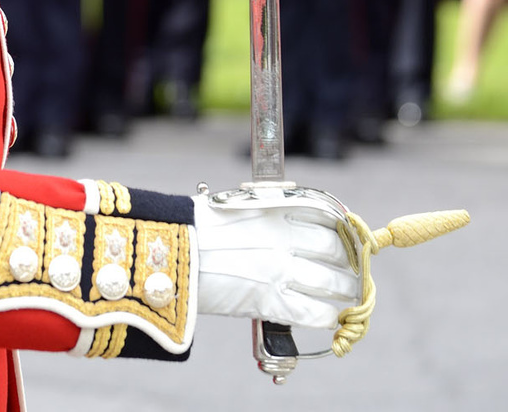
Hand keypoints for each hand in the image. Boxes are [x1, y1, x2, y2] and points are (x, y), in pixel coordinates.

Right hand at [195, 187, 359, 330]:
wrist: (172, 252)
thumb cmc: (198, 226)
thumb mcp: (239, 207)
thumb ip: (271, 215)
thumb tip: (295, 228)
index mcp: (276, 209)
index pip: (328, 219)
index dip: (344, 234)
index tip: (349, 242)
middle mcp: (283, 237)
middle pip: (335, 252)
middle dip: (350, 265)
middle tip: (353, 274)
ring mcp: (279, 269)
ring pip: (331, 284)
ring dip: (346, 293)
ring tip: (349, 298)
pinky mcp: (269, 301)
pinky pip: (312, 312)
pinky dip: (326, 318)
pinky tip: (330, 319)